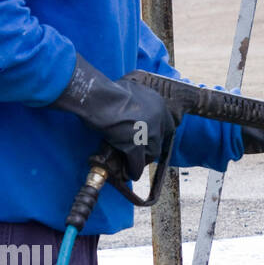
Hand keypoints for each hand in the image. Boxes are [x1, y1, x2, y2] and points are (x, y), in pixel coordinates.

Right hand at [51, 55, 178, 179]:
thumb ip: (138, 102)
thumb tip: (135, 109)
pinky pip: (137, 163)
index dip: (157, 134)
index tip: (149, 139)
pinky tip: (130, 174)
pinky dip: (133, 169)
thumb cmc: (107, 91)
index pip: (166, 125)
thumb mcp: (131, 91)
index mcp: (158, 103)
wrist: (97, 96)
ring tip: (134, 162)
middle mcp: (158, 118)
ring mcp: (148, 132)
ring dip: (142, 159)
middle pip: (159, 141)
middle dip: (149, 148)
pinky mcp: (135, 145)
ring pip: (151, 153)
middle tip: (140, 151)